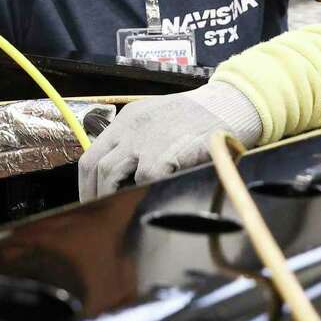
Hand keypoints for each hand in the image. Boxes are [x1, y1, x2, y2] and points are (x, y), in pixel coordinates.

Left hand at [76, 82, 261, 200]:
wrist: (233, 103)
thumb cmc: (200, 119)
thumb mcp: (159, 121)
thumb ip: (137, 144)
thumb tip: (119, 181)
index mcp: (127, 119)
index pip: (91, 156)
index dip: (87, 185)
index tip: (91, 202)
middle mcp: (132, 127)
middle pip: (97, 167)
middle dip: (95, 196)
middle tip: (102, 217)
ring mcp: (149, 138)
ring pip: (113, 174)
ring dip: (115, 198)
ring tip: (123, 214)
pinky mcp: (170, 149)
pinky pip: (146, 177)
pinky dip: (144, 192)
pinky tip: (150, 200)